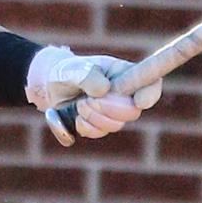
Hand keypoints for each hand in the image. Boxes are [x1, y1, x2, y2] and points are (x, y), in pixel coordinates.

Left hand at [24, 45, 162, 145]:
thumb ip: (87, 75)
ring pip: (114, 126)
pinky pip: (97, 134)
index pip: (150, 84)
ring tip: (79, 105)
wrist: (50, 85)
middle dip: (108, 109)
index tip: (139, 102)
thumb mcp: (73, 68)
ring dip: (93, 118)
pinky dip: (83, 127)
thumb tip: (103, 90)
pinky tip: (75, 116)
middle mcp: (124, 95)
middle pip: (132, 112)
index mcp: (125, 75)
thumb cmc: (67, 70)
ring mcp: (113, 113)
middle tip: (87, 101)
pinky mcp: (99, 127)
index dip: (150, 94)